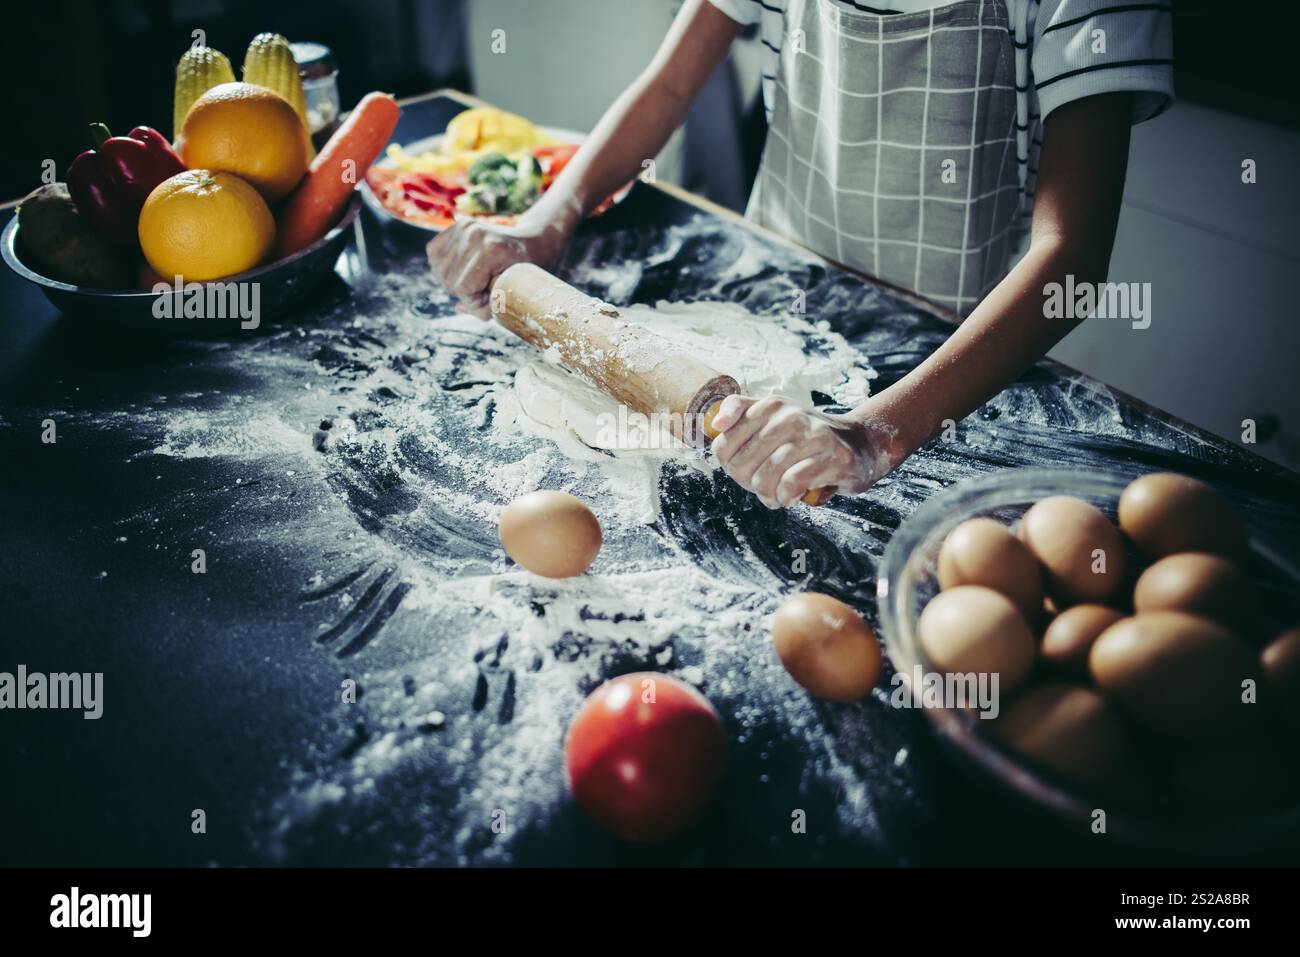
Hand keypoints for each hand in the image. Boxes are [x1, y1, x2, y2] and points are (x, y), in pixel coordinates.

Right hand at [426, 208, 573, 317]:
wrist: (533, 242)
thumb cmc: (525, 272)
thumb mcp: (512, 295)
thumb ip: (486, 307)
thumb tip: (458, 307)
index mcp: (490, 250)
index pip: (462, 287)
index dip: (473, 301)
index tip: (489, 300)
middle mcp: (474, 234)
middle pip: (448, 278)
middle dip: (464, 292)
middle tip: (483, 290)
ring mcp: (465, 226)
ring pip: (438, 268)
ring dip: (453, 280)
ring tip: (473, 279)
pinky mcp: (458, 224)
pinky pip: (434, 252)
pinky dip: (443, 264)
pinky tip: (461, 268)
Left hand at [710, 395, 897, 507]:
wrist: (858, 445)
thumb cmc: (807, 438)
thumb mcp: (772, 417)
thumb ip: (739, 412)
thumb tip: (715, 424)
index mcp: (770, 405)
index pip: (723, 445)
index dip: (730, 466)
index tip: (747, 468)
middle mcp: (790, 415)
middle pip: (741, 465)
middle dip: (749, 483)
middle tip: (765, 484)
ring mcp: (812, 435)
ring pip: (764, 477)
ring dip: (768, 495)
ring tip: (778, 493)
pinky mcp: (832, 458)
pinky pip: (790, 485)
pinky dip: (786, 497)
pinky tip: (792, 496)